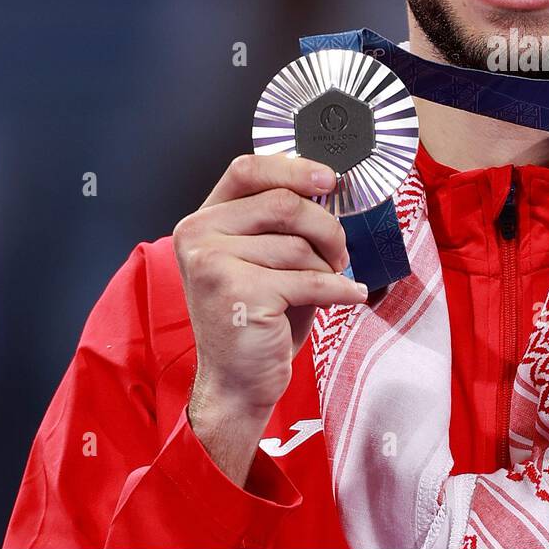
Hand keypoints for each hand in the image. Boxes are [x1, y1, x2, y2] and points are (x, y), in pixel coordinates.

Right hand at [172, 154, 364, 483]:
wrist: (238, 380)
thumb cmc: (259, 315)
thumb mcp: (264, 256)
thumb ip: (280, 220)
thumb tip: (330, 184)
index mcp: (203, 220)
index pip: (247, 169)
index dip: (293, 168)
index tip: (331, 180)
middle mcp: (198, 236)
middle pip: (284, 204)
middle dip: (326, 228)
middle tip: (338, 252)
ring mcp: (213, 265)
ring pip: (299, 245)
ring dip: (328, 266)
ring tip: (326, 283)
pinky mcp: (238, 294)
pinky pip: (310, 279)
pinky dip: (340, 289)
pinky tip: (349, 296)